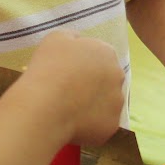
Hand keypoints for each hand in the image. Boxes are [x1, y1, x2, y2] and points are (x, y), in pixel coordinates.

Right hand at [24, 31, 126, 147]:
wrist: (46, 106)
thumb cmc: (49, 68)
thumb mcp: (56, 38)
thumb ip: (73, 38)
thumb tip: (79, 43)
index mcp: (106, 53)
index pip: (99, 57)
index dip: (82, 65)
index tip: (67, 73)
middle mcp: (118, 76)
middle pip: (106, 80)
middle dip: (91, 85)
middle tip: (69, 92)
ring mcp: (118, 103)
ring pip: (105, 103)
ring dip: (92, 105)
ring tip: (68, 110)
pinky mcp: (111, 126)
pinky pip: (100, 124)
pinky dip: (88, 125)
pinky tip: (71, 124)